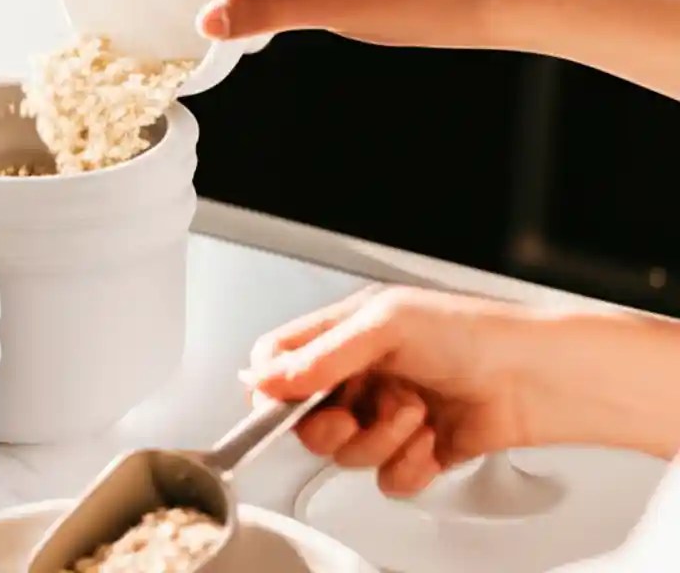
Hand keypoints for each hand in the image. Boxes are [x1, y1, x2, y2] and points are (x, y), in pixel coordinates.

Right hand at [243, 286, 542, 496]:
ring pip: (348, 455)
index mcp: (346, 333)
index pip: (280, 361)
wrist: (538, 377)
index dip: (273, 387)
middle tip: (357, 416)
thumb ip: (321, 357)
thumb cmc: (475, 333)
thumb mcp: (386, 326)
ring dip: (383, 441)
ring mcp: (387, 415)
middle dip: (334, 426)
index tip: (287, 403)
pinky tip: (433, 441)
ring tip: (417, 415)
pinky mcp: (416, 451)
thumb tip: (267, 378)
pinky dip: (410, 466)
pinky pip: (387, 478)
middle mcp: (362, 376)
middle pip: (307, 421)